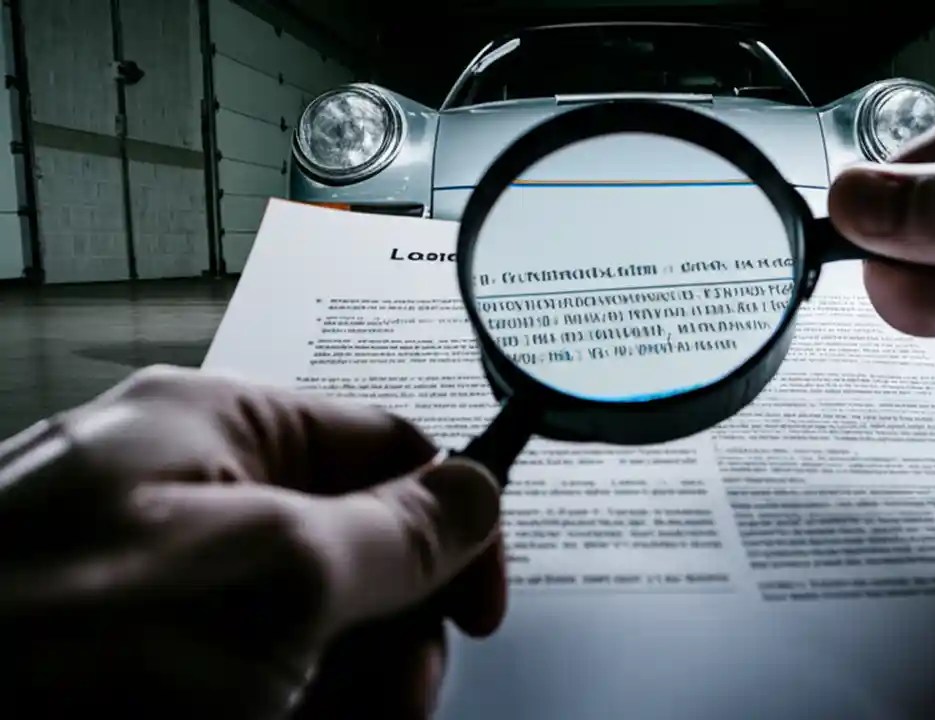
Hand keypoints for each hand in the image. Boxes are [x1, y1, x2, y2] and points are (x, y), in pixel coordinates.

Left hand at [0, 365, 504, 718]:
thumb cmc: (60, 644)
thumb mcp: (270, 578)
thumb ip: (393, 533)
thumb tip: (481, 489)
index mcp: (220, 429)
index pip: (389, 447)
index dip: (455, 525)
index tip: (481, 616)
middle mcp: (191, 495)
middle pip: (355, 552)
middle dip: (392, 636)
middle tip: (389, 707)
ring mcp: (161, 584)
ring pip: (308, 632)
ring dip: (344, 694)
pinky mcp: (137, 664)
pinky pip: (252, 681)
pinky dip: (285, 715)